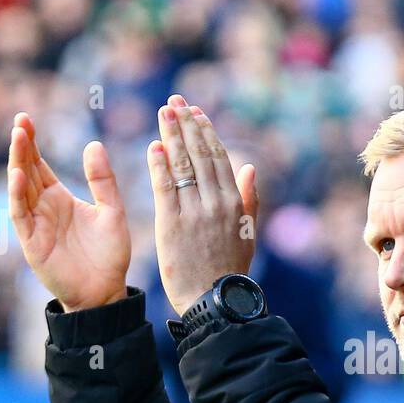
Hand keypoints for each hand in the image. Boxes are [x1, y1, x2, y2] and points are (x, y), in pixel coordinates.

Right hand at [7, 112, 130, 312]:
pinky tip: (19, 176)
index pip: (40, 165)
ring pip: (20, 188)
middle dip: (22, 146)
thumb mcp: (113, 212)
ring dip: (17, 164)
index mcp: (59, 198)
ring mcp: (35, 224)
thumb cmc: (109, 255)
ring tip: (18, 138)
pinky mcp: (31, 242)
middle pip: (27, 171)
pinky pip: (21, 215)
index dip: (32, 143)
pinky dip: (17, 196)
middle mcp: (43, 208)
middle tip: (20, 120)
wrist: (105, 292)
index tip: (26, 118)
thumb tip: (93, 144)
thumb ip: (103, 181)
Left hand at [147, 94, 258, 315]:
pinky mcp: (172, 224)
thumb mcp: (247, 234)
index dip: (206, 132)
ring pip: (182, 165)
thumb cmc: (230, 270)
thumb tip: (250, 167)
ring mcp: (194, 212)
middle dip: (187, 125)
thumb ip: (249, 199)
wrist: (214, 301)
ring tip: (164, 112)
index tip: (196, 112)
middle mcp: (216, 202)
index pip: (219, 158)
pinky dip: (159, 165)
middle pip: (199, 154)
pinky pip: (165, 187)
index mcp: (234, 202)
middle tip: (175, 101)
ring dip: (171, 135)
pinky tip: (153, 146)